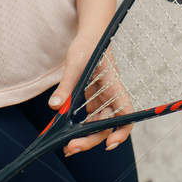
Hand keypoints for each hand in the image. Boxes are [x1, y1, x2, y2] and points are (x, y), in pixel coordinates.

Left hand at [49, 39, 132, 156]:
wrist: (91, 33)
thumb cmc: (87, 44)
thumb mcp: (74, 63)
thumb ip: (66, 86)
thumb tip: (55, 107)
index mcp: (113, 86)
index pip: (126, 113)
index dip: (122, 131)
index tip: (108, 144)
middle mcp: (110, 95)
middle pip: (107, 125)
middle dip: (91, 140)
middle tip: (71, 148)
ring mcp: (102, 97)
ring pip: (97, 124)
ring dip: (84, 137)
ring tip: (66, 147)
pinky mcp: (93, 97)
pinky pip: (89, 117)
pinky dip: (79, 127)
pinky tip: (65, 133)